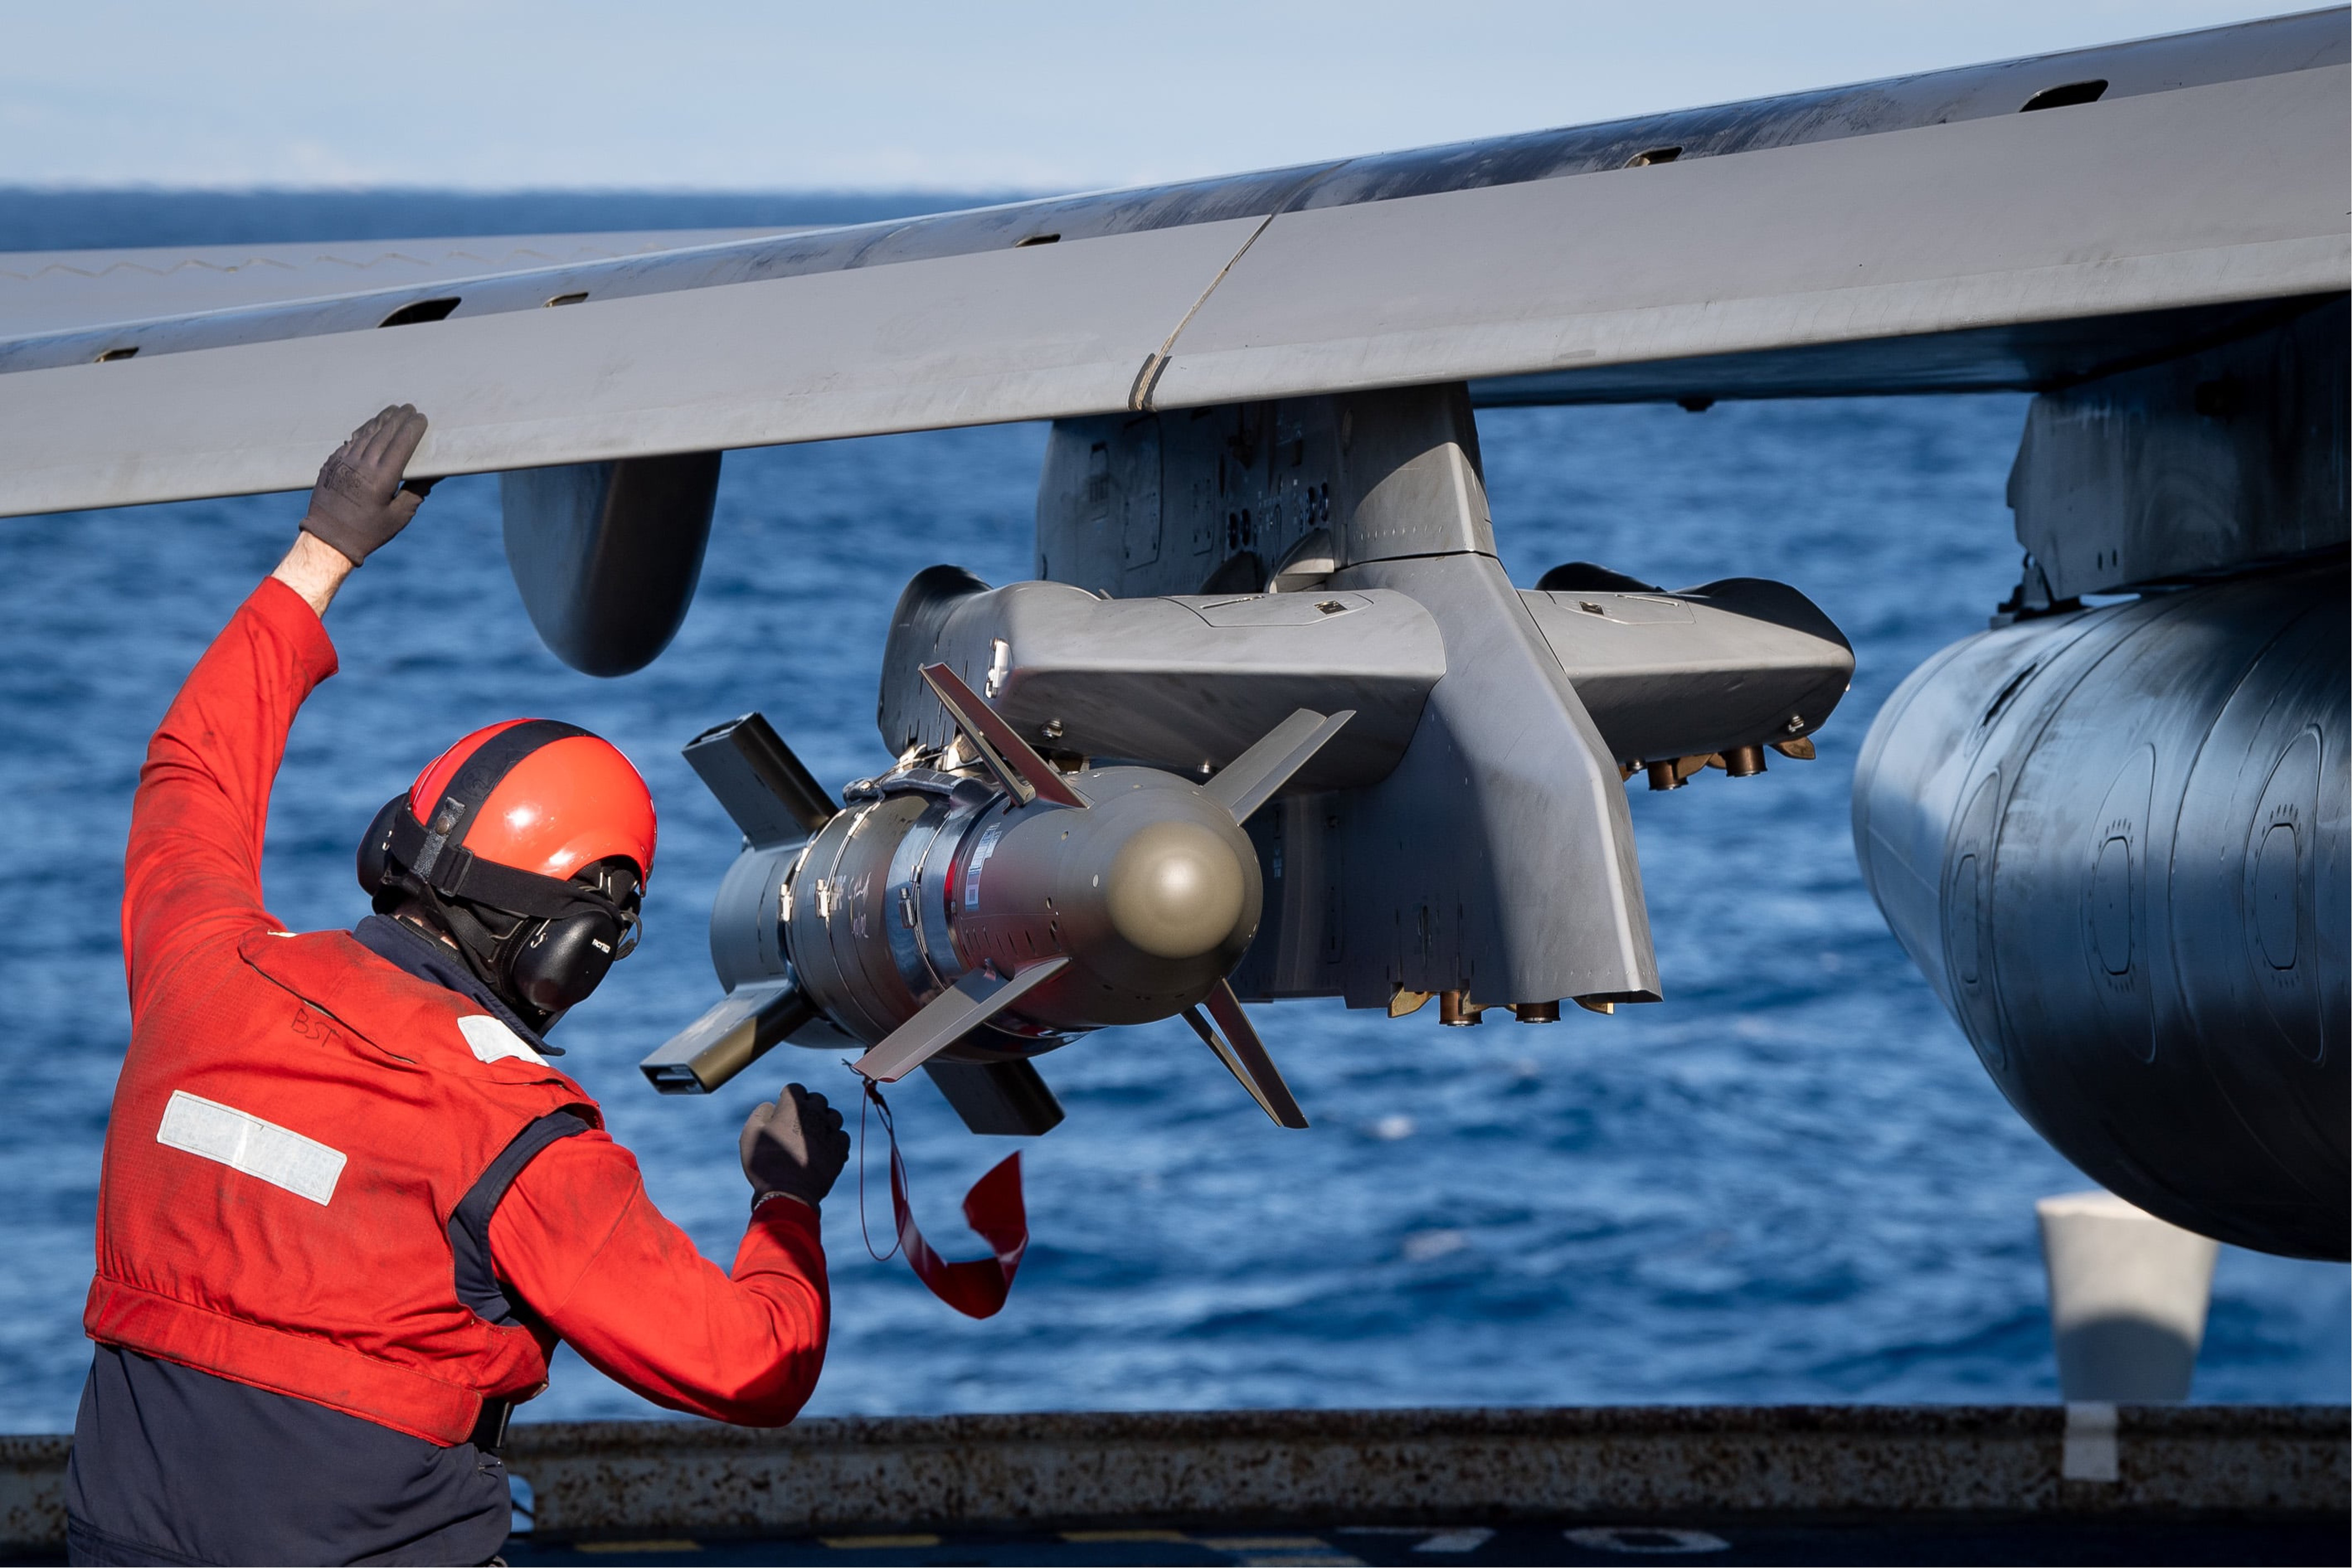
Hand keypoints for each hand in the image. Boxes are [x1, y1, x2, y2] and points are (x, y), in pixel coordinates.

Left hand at [298, 404, 431, 565]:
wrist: (329, 539)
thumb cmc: (369, 531)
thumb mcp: (399, 515)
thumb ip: (417, 490)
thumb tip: (436, 472)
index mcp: (381, 478)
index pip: (401, 444)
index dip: (413, 428)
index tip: (422, 418)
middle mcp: (362, 466)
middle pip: (384, 433)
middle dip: (399, 418)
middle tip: (409, 408)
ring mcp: (344, 462)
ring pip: (365, 433)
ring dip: (381, 420)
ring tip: (392, 411)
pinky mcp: (332, 464)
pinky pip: (351, 441)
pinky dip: (363, 431)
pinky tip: (370, 426)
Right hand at [740, 1084, 848, 1209]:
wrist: (788, 1193)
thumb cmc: (765, 1163)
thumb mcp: (750, 1134)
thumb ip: (760, 1113)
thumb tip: (771, 1106)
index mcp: (793, 1106)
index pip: (795, 1089)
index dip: (788, 1099)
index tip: (783, 1111)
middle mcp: (816, 1113)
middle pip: (817, 1099)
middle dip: (808, 1107)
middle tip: (797, 1124)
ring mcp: (831, 1131)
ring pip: (833, 1116)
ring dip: (824, 1121)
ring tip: (812, 1136)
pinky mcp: (840, 1149)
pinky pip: (842, 1136)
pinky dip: (834, 1140)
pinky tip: (823, 1149)